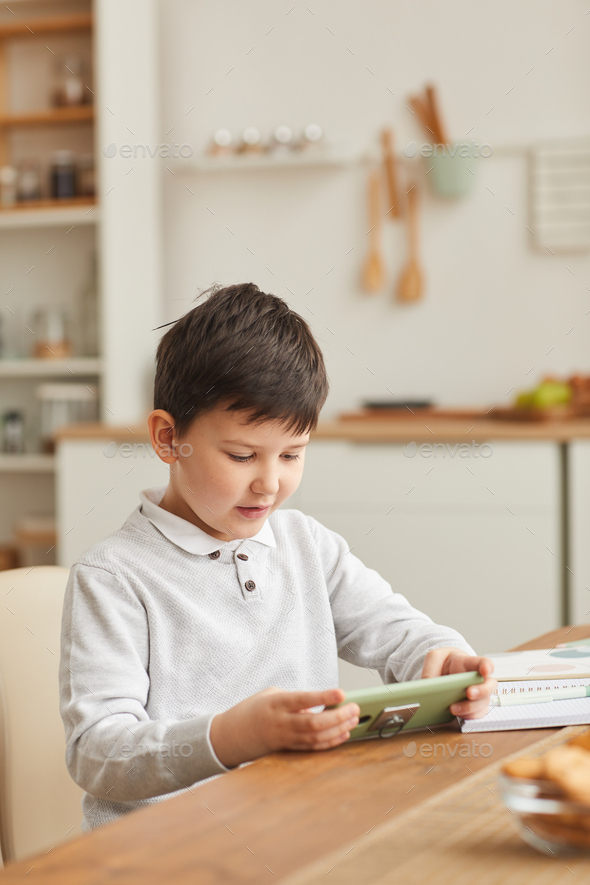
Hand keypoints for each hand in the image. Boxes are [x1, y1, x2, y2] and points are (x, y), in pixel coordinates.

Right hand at [209, 687, 360, 768]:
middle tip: (354, 708)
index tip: (341, 693)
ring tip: (353, 719)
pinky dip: (330, 742)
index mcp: (276, 703)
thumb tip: (323, 704)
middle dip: (338, 717)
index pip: (303, 700)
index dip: (323, 697)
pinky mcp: (287, 749)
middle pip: (314, 724)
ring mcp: (284, 739)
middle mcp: (281, 723)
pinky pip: (312, 747)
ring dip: (338, 730)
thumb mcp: (271, 695)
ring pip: (316, 738)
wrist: (230, 736)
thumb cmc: (253, 709)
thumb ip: (296, 699)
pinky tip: (343, 733)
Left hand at [421, 647, 496, 719]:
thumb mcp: (433, 658)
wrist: (443, 673)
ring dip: (469, 708)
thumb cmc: (443, 663)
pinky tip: (456, 714)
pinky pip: (477, 714)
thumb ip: (431, 667)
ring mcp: (478, 694)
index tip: (485, 670)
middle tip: (469, 693)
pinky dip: (467, 716)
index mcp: (469, 663)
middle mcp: (478, 680)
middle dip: (482, 691)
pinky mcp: (474, 708)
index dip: (487, 666)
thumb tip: (428, 684)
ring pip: (483, 703)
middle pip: (490, 685)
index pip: (483, 662)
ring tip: (452, 708)